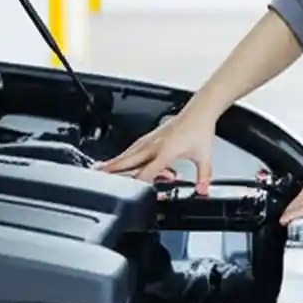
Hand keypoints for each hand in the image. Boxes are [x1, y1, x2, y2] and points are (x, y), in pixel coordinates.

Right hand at [95, 112, 214, 191]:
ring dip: (115, 161)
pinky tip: (121, 158)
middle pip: (130, 160)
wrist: (200, 110)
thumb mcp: (205, 157)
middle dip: (113, 168)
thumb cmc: (200, 130)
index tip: (128, 192)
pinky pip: (135, 147)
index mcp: (166, 151)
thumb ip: (204, 177)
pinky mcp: (152, 135)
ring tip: (100, 168)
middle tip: (98, 174)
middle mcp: (155, 145)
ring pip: (129, 152)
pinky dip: (126, 154)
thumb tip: (204, 191)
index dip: (137, 183)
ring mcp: (152, 139)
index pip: (147, 171)